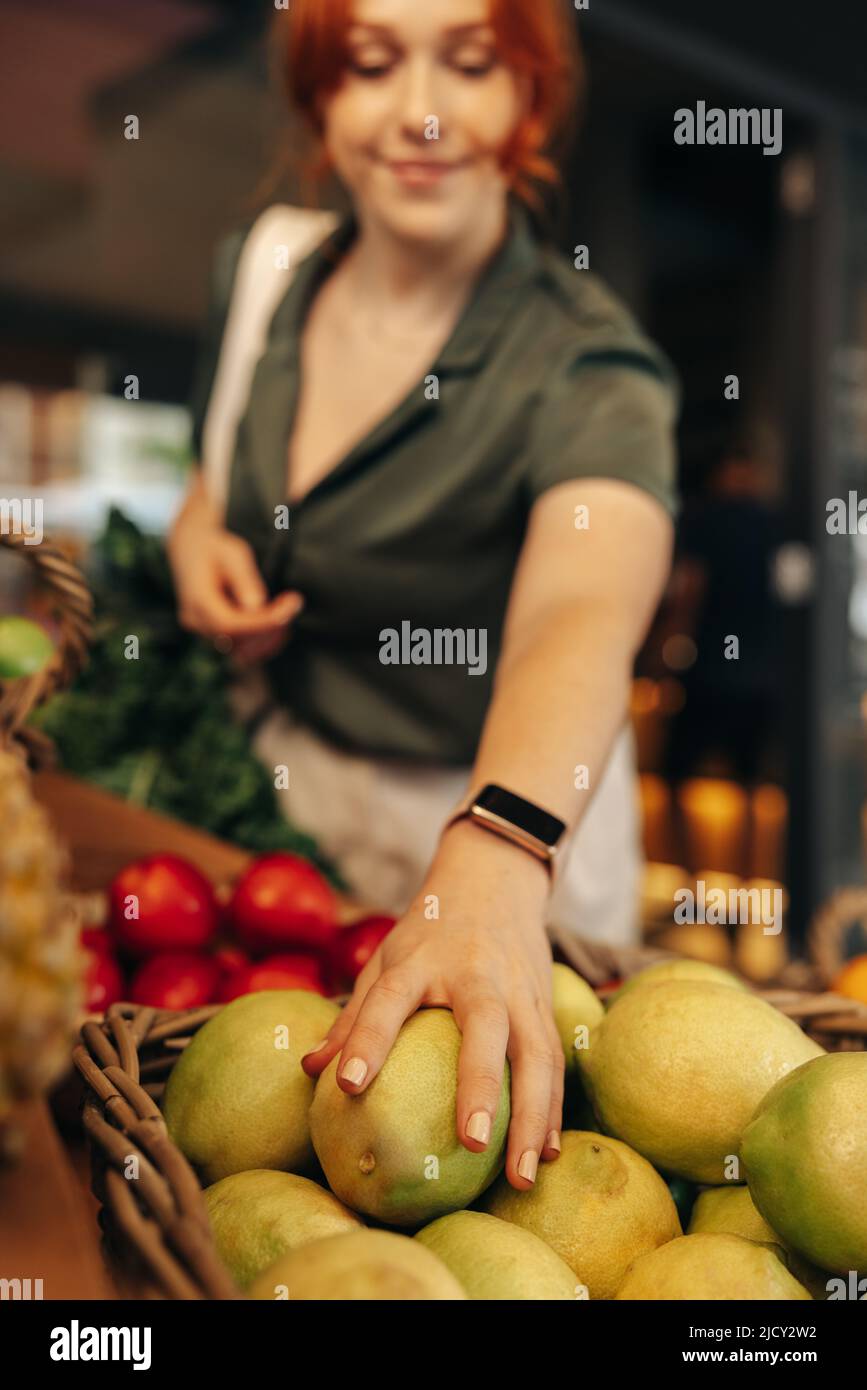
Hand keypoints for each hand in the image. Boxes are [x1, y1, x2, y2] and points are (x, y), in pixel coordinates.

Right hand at [168, 512, 301, 659]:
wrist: (192, 549)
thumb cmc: (217, 548)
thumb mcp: (233, 554)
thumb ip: (244, 579)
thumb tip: (257, 606)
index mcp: (197, 599)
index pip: (229, 624)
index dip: (263, 621)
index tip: (292, 604)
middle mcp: (196, 620)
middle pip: (236, 640)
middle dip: (271, 627)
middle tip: (293, 602)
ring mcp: (202, 630)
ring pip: (240, 650)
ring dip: (269, 637)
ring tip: (288, 609)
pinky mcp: (213, 635)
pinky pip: (240, 649)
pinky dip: (262, 642)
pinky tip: (279, 622)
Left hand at [302, 821, 561, 1190]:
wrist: (495, 881)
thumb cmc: (429, 932)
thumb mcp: (387, 957)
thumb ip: (355, 1014)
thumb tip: (311, 1072)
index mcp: (422, 959)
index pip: (390, 997)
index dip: (368, 1039)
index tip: (349, 1085)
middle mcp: (477, 973)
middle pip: (486, 1027)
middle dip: (482, 1084)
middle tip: (472, 1143)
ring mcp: (519, 989)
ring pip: (536, 1053)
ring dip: (534, 1115)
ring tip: (523, 1175)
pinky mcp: (546, 1004)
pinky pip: (555, 1060)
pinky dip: (555, 1107)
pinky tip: (548, 1152)